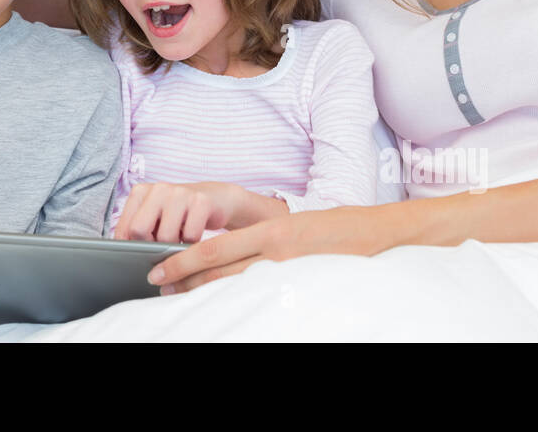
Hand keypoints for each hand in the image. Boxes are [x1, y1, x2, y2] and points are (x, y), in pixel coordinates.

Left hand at [113, 182, 247, 242]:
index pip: (125, 228)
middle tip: (161, 248)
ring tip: (179, 239)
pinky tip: (193, 235)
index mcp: (141, 191)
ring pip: (165, 237)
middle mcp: (159, 188)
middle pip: (139, 230)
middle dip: (149, 246)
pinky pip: (190, 236)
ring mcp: (180, 193)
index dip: (131, 246)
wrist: (217, 198)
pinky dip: (192, 243)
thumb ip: (137, 231)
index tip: (141, 253)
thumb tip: (124, 255)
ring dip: (173, 247)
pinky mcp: (201, 201)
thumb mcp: (155, 218)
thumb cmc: (179, 213)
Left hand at [146, 204, 391, 294]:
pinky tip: (222, 310)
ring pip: (235, 285)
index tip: (158, 271)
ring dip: (203, 293)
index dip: (182, 261)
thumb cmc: (335, 229)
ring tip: (179, 299)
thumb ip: (263, 240)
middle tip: (159, 289)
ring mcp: (288, 270)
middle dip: (185, 281)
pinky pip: (260, 297)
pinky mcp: (302, 283)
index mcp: (269, 231)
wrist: (378, 233)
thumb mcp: (294, 227)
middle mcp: (274, 250)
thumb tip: (228, 255)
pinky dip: (236, 302)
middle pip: (218, 270)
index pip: (214, 249)